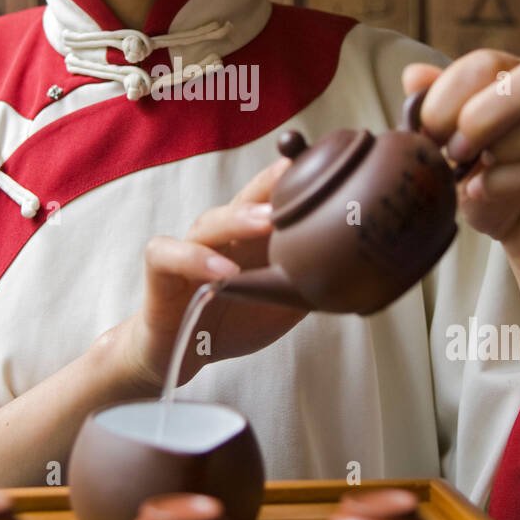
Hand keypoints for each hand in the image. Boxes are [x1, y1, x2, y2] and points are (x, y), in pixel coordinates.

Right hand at [123, 156, 309, 391]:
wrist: (176, 353)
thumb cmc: (229, 322)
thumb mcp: (281, 306)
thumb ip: (309, 285)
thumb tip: (358, 276)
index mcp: (251, 239)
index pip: (273, 199)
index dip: (294, 180)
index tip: (328, 165)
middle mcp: (222, 235)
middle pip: (244, 197)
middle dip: (271, 183)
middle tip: (299, 175)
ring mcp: (188, 249)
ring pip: (210, 221)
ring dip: (239, 219)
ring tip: (269, 222)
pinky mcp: (161, 271)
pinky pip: (170, 255)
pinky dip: (196, 259)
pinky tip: (223, 272)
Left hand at [400, 52, 519, 292]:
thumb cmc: (495, 188)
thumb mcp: (457, 149)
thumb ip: (439, 110)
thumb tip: (413, 75)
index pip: (492, 63)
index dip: (450, 93)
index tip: (424, 130)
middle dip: (485, 111)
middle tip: (452, 149)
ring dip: (506, 143)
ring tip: (471, 169)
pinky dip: (510, 178)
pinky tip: (481, 190)